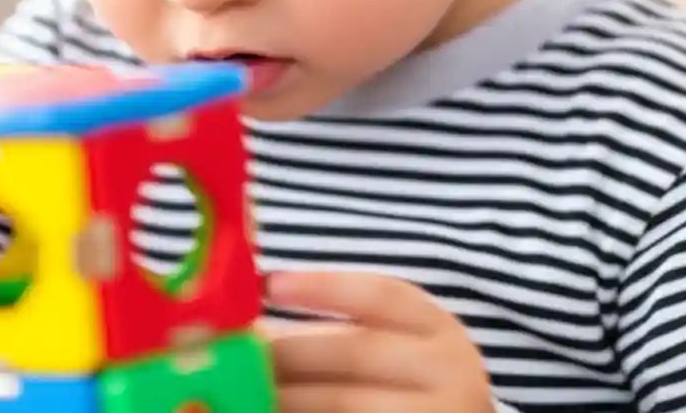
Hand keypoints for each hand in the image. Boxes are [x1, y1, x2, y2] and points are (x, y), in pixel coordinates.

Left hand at [265, 271, 494, 412]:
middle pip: (356, 352)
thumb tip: (250, 326)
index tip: (270, 285)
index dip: (323, 286)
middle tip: (236, 351)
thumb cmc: (402, 389)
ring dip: (288, 396)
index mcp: (438, 331)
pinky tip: (272, 411)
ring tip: (244, 390)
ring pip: (347, 404)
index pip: (381, 295)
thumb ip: (331, 333)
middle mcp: (450, 374)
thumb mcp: (390, 349)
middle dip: (289, 351)